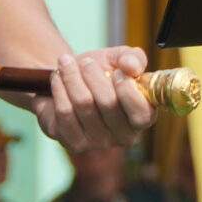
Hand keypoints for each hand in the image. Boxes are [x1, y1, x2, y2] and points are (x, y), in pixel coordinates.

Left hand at [31, 47, 157, 152]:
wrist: (69, 82)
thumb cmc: (100, 72)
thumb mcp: (119, 59)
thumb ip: (133, 57)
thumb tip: (131, 65)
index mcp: (143, 117)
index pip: (142, 113)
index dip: (127, 88)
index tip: (117, 70)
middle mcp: (124, 136)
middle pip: (108, 103)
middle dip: (93, 75)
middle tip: (86, 61)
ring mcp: (99, 142)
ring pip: (84, 104)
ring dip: (72, 77)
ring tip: (66, 63)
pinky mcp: (74, 143)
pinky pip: (65, 112)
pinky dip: (60, 89)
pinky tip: (58, 78)